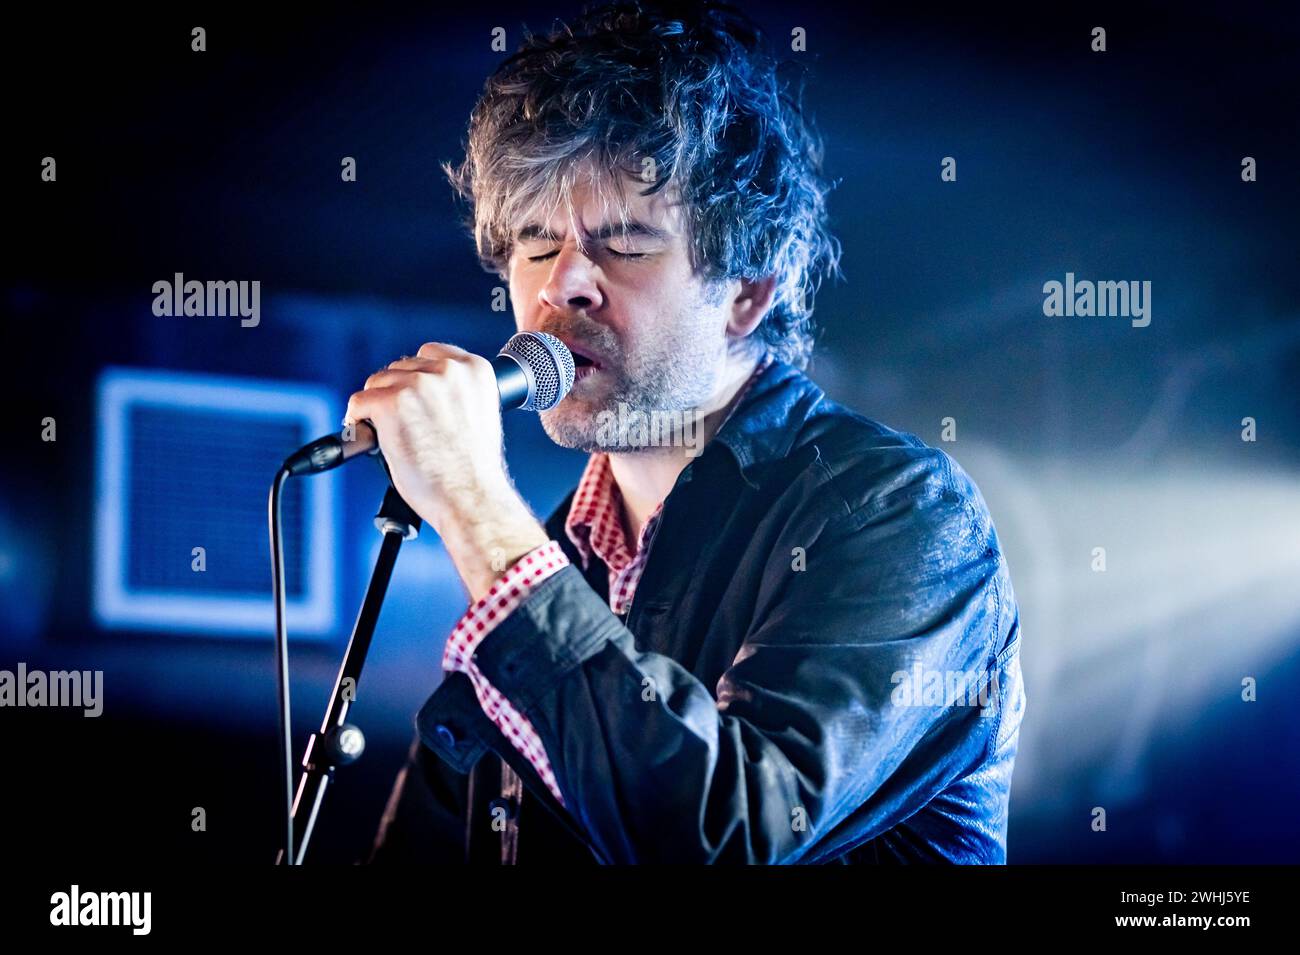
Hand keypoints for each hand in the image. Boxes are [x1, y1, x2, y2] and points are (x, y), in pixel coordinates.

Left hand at [345, 342, 506, 527]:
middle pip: (401, 367)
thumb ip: (456, 395)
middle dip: (397, 394)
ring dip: (378, 407)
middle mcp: (447, 371)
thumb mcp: (478, 416)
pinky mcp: (391, 404)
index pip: (431, 353)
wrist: (470, 498)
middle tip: (403, 426)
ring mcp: (418, 385)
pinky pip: (358, 402)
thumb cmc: (474, 471)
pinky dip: (358, 420)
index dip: (417, 376)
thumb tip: (423, 394)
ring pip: (377, 383)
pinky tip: (371, 437)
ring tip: (392, 435)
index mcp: (475, 370)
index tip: (413, 397)